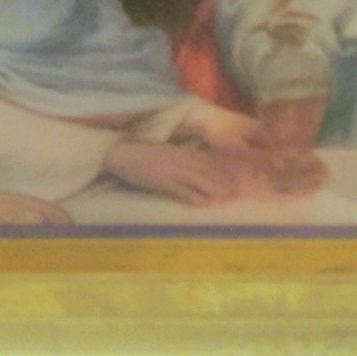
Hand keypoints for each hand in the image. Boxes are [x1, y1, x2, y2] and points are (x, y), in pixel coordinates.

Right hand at [99, 109, 271, 195]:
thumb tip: (194, 165)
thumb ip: (179, 156)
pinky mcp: (162, 182)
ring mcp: (171, 171)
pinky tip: (203, 204)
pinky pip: (182, 191)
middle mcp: (179, 159)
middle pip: (205, 171)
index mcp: (179, 151)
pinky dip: (194, 197)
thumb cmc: (141, 154)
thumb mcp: (164, 152)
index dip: (219, 170)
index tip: (232, 177)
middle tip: (234, 191)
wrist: (122, 154)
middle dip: (221, 181)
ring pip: (198, 180)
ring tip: (225, 198)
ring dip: (213, 190)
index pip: (205, 161)